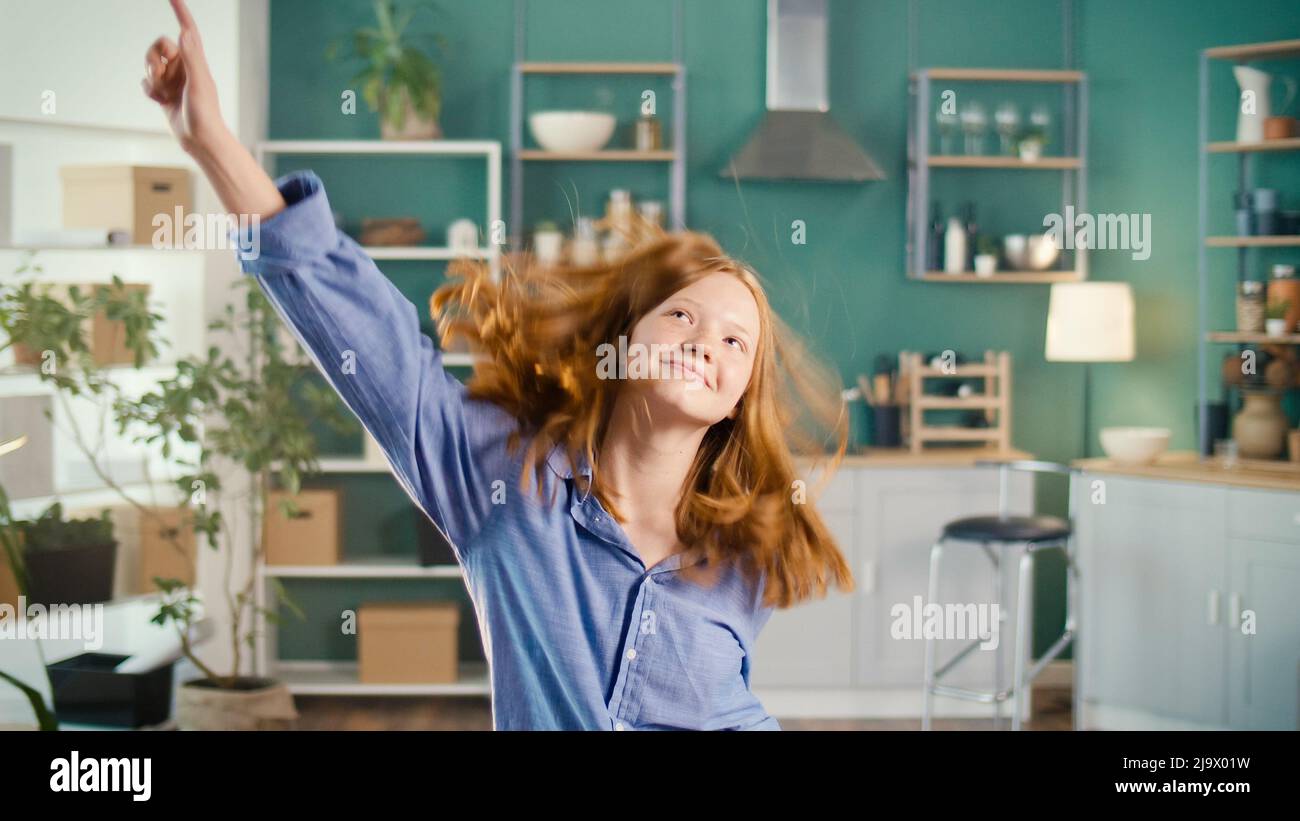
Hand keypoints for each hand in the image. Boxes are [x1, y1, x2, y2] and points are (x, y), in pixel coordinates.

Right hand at [141, 0, 227, 154]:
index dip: (180, 12)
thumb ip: (192, 58)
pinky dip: (149, 90)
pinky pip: (146, 82)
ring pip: (149, 64)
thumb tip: (184, 33)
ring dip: (151, 77)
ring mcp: (174, 79)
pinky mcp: (165, 92)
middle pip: (158, 46)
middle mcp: (184, 67)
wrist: (199, 140)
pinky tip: (160, 101)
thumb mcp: (198, 84)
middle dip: (152, 58)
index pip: (187, 29)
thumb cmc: (204, 114)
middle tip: (158, 75)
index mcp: (195, 61)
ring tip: (163, 93)